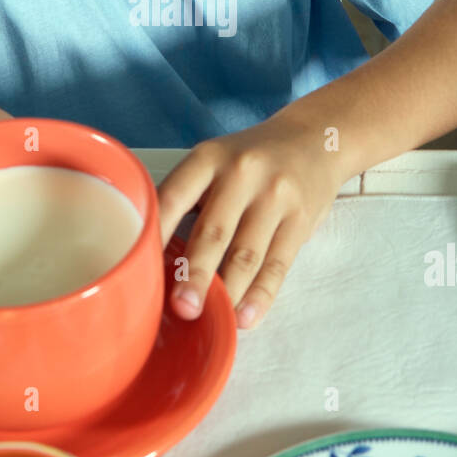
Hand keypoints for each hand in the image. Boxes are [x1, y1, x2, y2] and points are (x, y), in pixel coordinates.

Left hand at [155, 110, 346, 330]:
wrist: (315, 138)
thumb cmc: (250, 160)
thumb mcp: (215, 161)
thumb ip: (188, 198)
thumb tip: (154, 256)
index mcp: (208, 158)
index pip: (174, 197)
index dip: (156, 234)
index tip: (140, 268)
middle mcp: (241, 174)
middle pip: (213, 232)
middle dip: (195, 274)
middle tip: (181, 308)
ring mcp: (274, 196)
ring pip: (246, 254)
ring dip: (228, 292)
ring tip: (211, 318)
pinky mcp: (301, 219)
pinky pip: (277, 264)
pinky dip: (261, 295)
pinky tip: (246, 317)